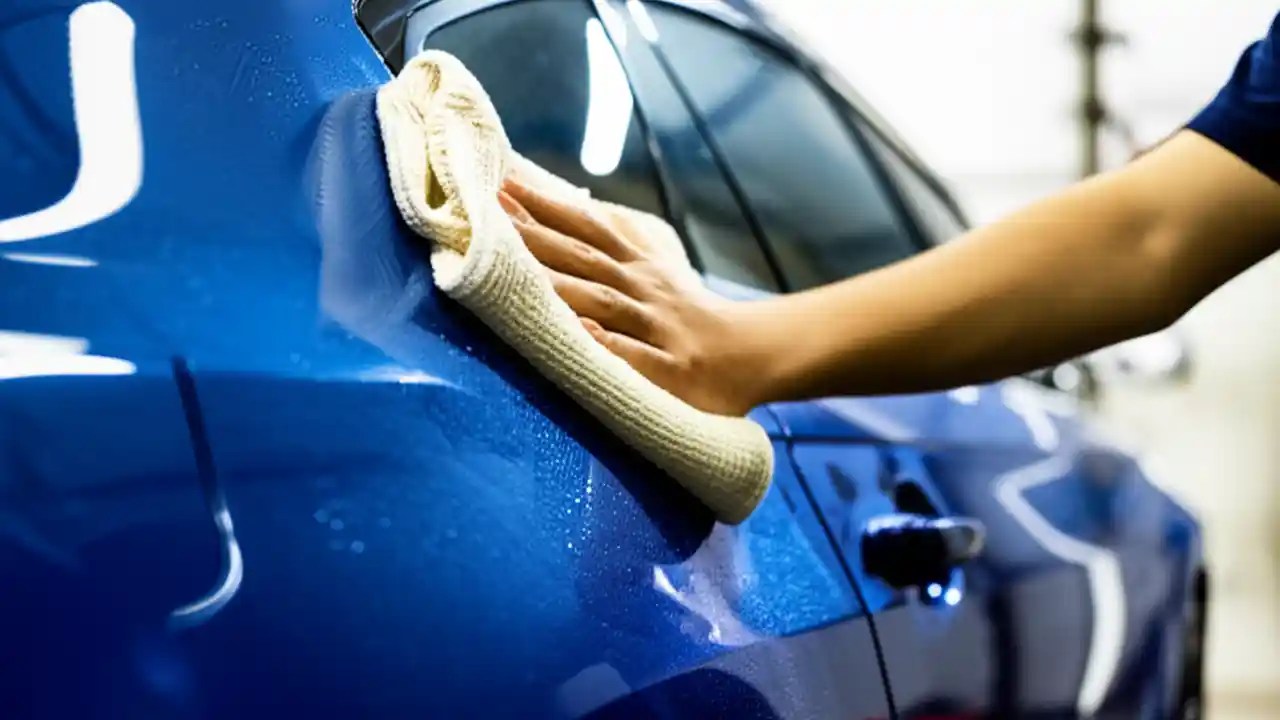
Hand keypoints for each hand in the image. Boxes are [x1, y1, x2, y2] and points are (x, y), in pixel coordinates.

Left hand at [498, 177, 763, 415]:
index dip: (544, 206)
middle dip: (534, 236)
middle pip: (581, 259)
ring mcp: (654, 328)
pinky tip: (576, 333)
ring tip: (510, 272)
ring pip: (598, 302)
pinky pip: (631, 356)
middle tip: (487, 213)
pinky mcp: (667, 370)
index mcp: (637, 265)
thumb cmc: (689, 313)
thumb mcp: (658, 264)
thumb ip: (620, 239)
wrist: (748, 354)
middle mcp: (642, 289)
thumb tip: (573, 203)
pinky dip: (604, 343)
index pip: (585, 228)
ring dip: (555, 284)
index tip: (499, 184)